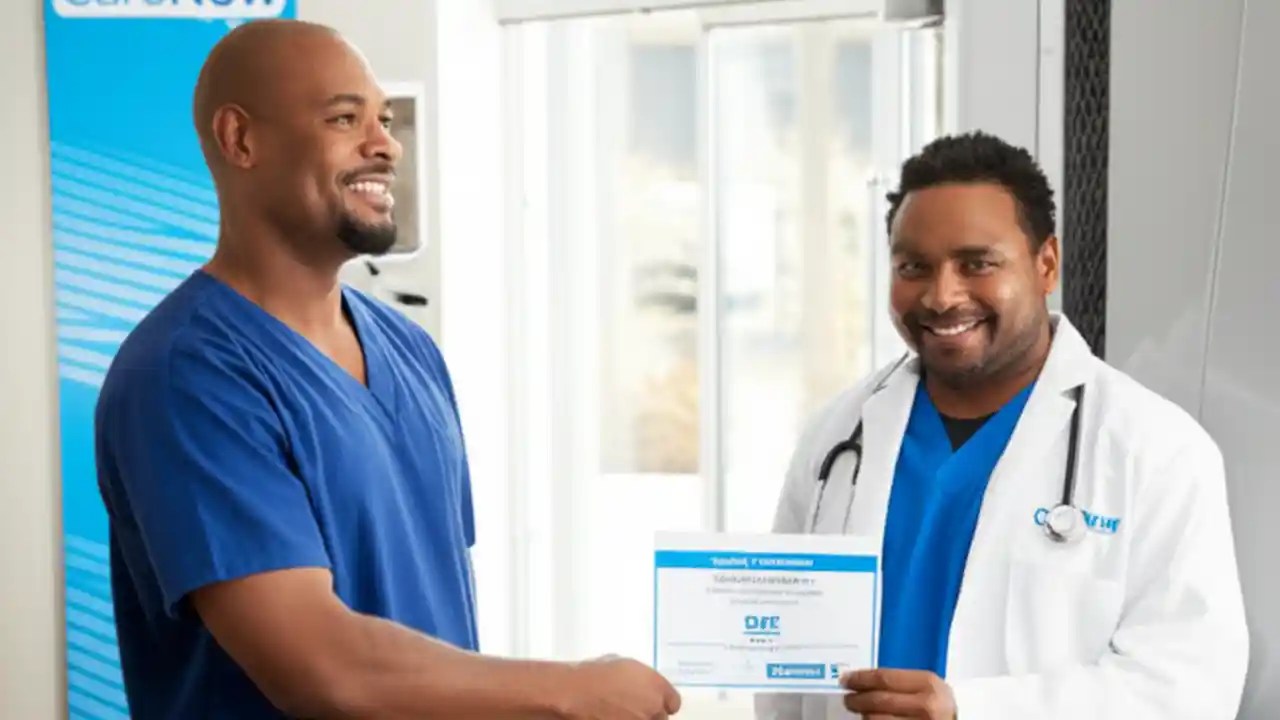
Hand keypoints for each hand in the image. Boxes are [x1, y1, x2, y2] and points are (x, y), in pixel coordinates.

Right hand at [555, 655, 681, 719]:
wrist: (574, 693)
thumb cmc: (594, 674)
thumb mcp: (622, 665)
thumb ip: (640, 679)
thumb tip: (639, 686)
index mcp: (656, 686)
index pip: (673, 703)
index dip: (661, 703)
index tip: (651, 703)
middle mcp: (653, 708)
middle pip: (660, 718)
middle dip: (649, 714)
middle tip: (631, 710)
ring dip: (636, 719)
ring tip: (616, 713)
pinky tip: (608, 717)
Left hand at [840, 668, 955, 719]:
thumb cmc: (940, 704)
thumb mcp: (926, 686)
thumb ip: (900, 682)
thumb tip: (862, 681)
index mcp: (928, 684)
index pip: (884, 678)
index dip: (860, 679)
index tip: (846, 679)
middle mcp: (926, 706)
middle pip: (878, 701)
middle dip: (857, 699)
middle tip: (848, 698)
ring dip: (865, 715)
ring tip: (861, 712)